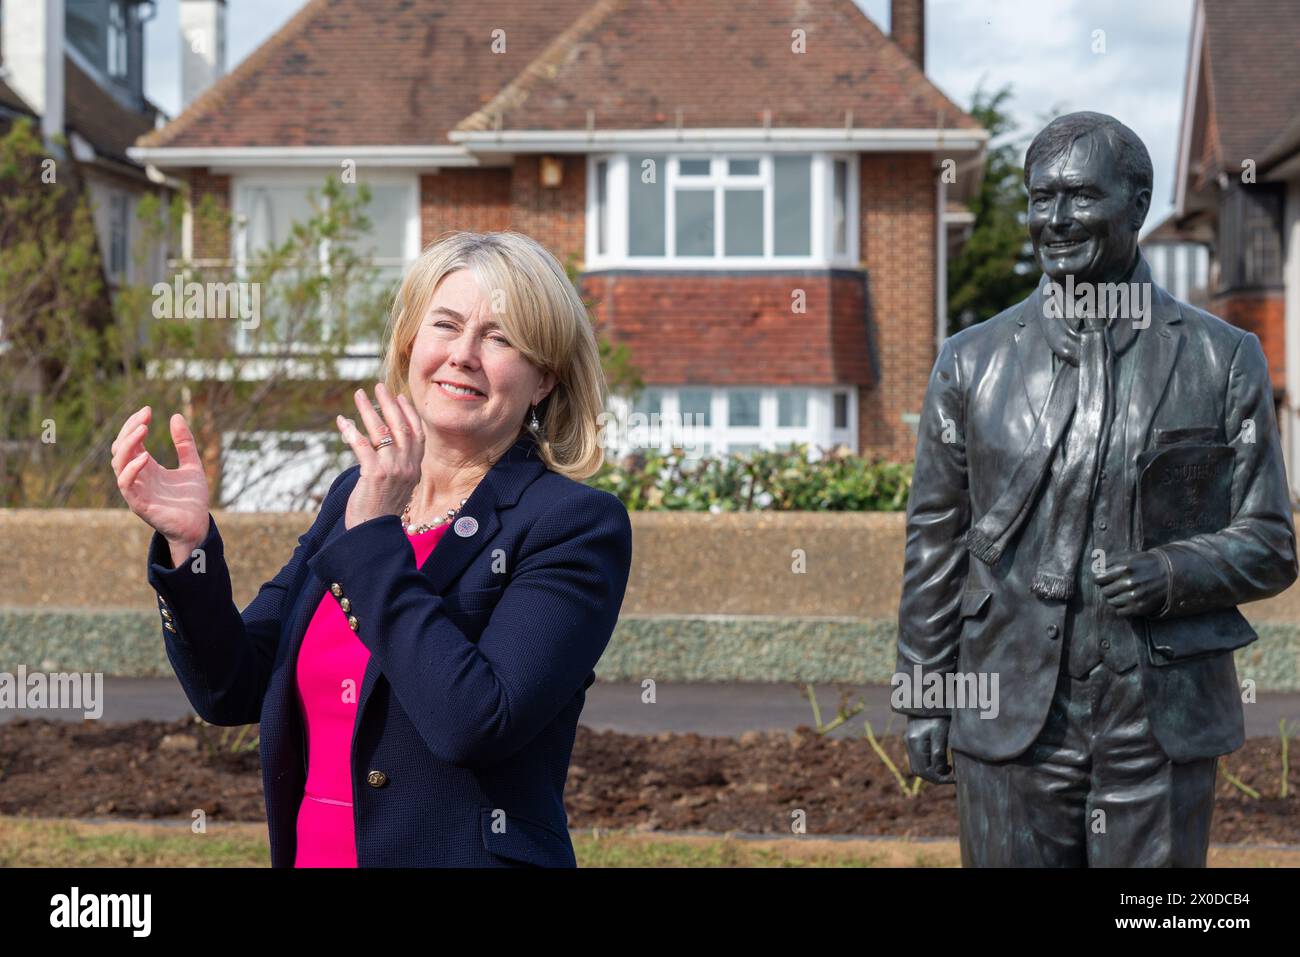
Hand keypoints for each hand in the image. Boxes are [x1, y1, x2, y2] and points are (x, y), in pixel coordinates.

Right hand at [112, 406, 210, 550]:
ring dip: (128, 445)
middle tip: (145, 416)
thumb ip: (185, 443)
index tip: (147, 410)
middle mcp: (137, 476)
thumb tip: (175, 415)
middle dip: (129, 430)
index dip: (134, 424)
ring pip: (118, 464)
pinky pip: (126, 484)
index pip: (130, 441)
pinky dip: (132, 469)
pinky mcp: (138, 504)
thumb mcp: (192, 465)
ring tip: (144, 429)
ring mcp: (136, 490)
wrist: (198, 526)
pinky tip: (146, 456)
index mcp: (146, 467)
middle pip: (120, 449)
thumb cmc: (192, 499)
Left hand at [336, 382, 425, 529]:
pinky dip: (350, 431)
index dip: (409, 413)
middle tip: (378, 387)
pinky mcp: (374, 473)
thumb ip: (398, 468)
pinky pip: (361, 445)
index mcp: (415, 468)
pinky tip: (342, 421)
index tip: (400, 397)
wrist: (374, 535)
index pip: (417, 434)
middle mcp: (407, 466)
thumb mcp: (398, 488)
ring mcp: (392, 469)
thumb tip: (386, 449)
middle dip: (389, 404)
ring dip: (368, 410)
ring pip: (381, 431)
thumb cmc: (381, 513)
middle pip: (400, 426)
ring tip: (359, 396)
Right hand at [904, 716, 954, 783]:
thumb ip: (939, 753)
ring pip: (918, 766)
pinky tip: (941, 760)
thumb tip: (940, 771)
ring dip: (932, 771)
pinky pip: (918, 758)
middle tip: (951, 776)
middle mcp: (909, 742)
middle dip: (935, 777)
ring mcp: (908, 741)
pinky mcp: (911, 739)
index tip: (955, 778)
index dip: (940, 778)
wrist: (930, 698)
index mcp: (915, 742)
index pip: (925, 771)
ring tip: (948, 768)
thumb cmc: (939, 714)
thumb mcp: (942, 733)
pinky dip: (929, 764)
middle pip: (919, 771)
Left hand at [1094, 549, 1168, 616]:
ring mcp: (1135, 596)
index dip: (1099, 579)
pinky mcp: (1140, 608)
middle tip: (1116, 586)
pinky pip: (1120, 612)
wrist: (1169, 575)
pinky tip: (1127, 601)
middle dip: (1107, 589)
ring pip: (1111, 602)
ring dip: (1114, 598)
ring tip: (1123, 593)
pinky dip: (1121, 608)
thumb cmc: (1145, 564)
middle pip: (1104, 591)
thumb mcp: (1129, 556)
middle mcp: (1129, 583)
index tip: (1103, 580)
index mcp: (1124, 568)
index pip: (1098, 579)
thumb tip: (1094, 569)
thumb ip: (1110, 562)